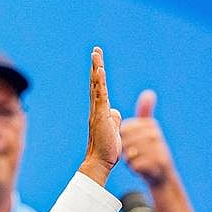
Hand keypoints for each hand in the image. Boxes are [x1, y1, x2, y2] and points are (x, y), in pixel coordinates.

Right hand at [80, 46, 122, 185]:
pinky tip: (99, 70)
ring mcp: (97, 111)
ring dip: (96, 69)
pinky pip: (99, 95)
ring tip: (96, 54)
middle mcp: (96, 108)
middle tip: (96, 50)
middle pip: (95, 83)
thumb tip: (115, 112)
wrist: (100, 161)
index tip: (99, 61)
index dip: (99, 74)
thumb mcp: (114, 130)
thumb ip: (114, 119)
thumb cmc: (107, 149)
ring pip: (96, 86)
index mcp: (101, 111)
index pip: (100, 88)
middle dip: (96, 66)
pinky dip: (99, 82)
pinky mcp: (100, 115)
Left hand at [121, 90, 175, 187]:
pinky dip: (135, 169)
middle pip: (125, 142)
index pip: (123, 131)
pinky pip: (135, 165)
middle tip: (135, 155)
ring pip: (129, 154)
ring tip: (139, 161)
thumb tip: (149, 93)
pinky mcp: (158, 162)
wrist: (162, 174)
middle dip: (126, 152)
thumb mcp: (148, 130)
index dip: (122, 141)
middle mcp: (154, 134)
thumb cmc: (150, 150)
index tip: (131, 145)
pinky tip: (141, 168)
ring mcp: (157, 148)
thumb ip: (145, 112)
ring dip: (130, 161)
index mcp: (150, 125)